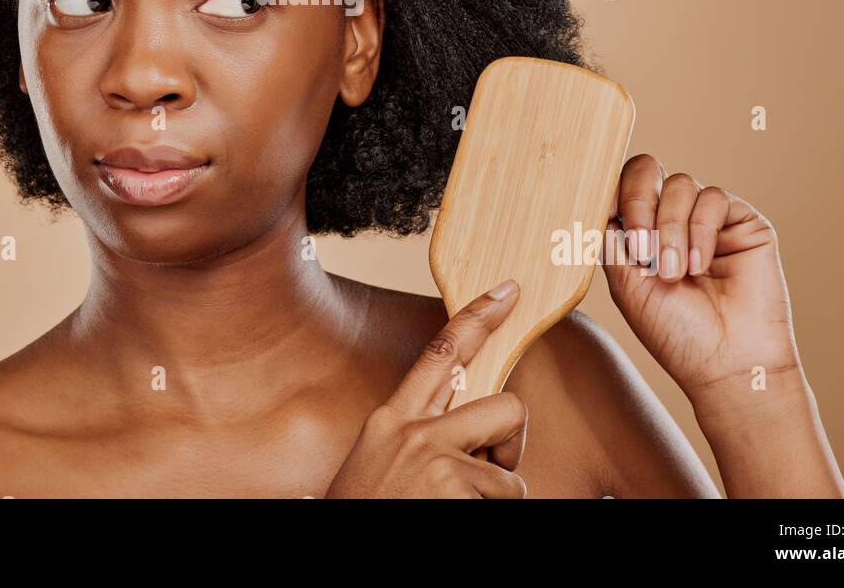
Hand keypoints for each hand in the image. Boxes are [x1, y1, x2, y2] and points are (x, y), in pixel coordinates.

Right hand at [324, 281, 528, 497]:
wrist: (331, 551)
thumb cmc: (367, 507)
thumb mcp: (381, 461)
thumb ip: (420, 435)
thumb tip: (472, 428)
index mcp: (391, 419)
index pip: (441, 352)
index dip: (478, 316)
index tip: (507, 291)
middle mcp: (414, 432)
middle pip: (505, 405)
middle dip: (512, 444)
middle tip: (490, 472)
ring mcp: (435, 461)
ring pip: (510, 474)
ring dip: (495, 499)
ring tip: (450, 508)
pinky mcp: (455, 488)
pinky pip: (507, 501)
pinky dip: (491, 516)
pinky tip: (451, 516)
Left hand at [601, 154, 801, 404]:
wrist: (726, 364)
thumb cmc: (675, 332)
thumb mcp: (626, 283)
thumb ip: (611, 237)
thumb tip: (598, 197)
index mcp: (638, 230)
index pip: (617, 186)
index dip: (608, 192)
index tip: (606, 216)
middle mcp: (670, 217)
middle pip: (645, 170)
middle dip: (637, 201)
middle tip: (640, 247)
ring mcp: (705, 217)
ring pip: (679, 184)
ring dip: (670, 229)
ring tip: (674, 274)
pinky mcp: (741, 221)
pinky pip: (713, 199)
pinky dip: (700, 231)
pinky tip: (700, 267)